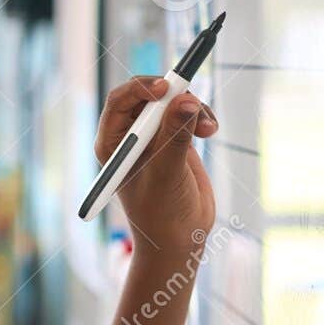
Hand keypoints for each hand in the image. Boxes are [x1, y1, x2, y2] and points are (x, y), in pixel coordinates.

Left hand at [95, 77, 218, 252]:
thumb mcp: (167, 173)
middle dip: (173, 95)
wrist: (180, 236)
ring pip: (171, 101)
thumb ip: (175, 136)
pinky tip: (211, 130)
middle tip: (194, 104)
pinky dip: (200, 115)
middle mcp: (129, 137)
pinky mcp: (175, 138)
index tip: (165, 88)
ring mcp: (153, 136)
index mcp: (112, 144)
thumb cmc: (161, 213)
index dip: (140, 88)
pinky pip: (187, 112)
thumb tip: (186, 101)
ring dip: (193, 107)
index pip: (119, 102)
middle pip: (148, 95)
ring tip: (209, 128)